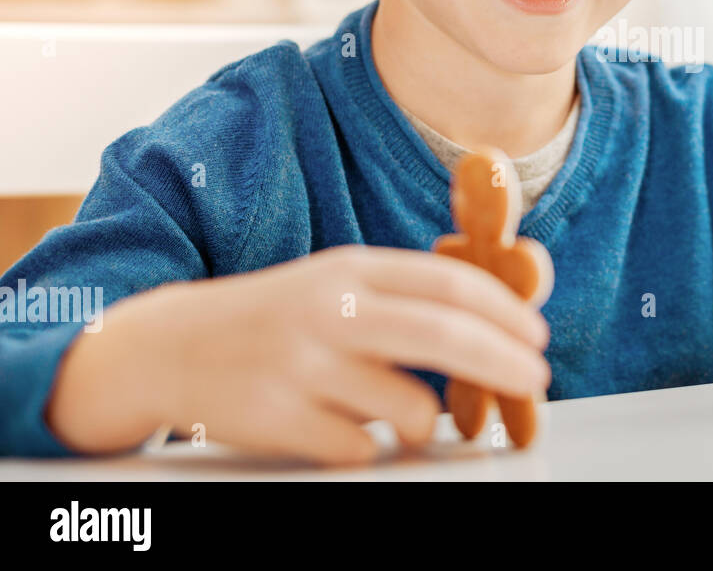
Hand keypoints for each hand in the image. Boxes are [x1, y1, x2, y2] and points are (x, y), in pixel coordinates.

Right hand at [45, 245, 550, 464]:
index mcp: (350, 270)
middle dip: (505, 361)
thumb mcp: (337, 283)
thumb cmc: (278, 318)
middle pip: (444, 336)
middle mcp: (329, 311)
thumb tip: (500, 313)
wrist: (168, 348)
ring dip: (428, 420)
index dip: (506, 311)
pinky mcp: (280, 420)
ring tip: (409, 414)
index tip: (537, 335)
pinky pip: (363, 448)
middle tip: (536, 380)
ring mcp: (302, 366)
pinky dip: (370, 445)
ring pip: (411, 406)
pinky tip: (343, 426)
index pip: (449, 283)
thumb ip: (408, 294)